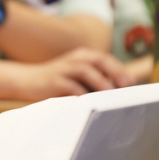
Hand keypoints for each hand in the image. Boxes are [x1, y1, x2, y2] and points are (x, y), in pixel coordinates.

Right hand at [13, 48, 132, 99]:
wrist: (27, 81)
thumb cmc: (57, 82)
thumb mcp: (77, 76)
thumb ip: (95, 80)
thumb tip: (119, 91)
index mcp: (82, 56)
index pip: (106, 59)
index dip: (120, 69)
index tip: (131, 83)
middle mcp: (74, 59)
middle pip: (99, 61)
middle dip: (115, 72)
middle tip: (126, 86)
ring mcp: (64, 69)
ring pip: (86, 71)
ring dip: (101, 82)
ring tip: (111, 94)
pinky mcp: (54, 80)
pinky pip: (71, 86)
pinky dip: (82, 94)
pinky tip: (91, 102)